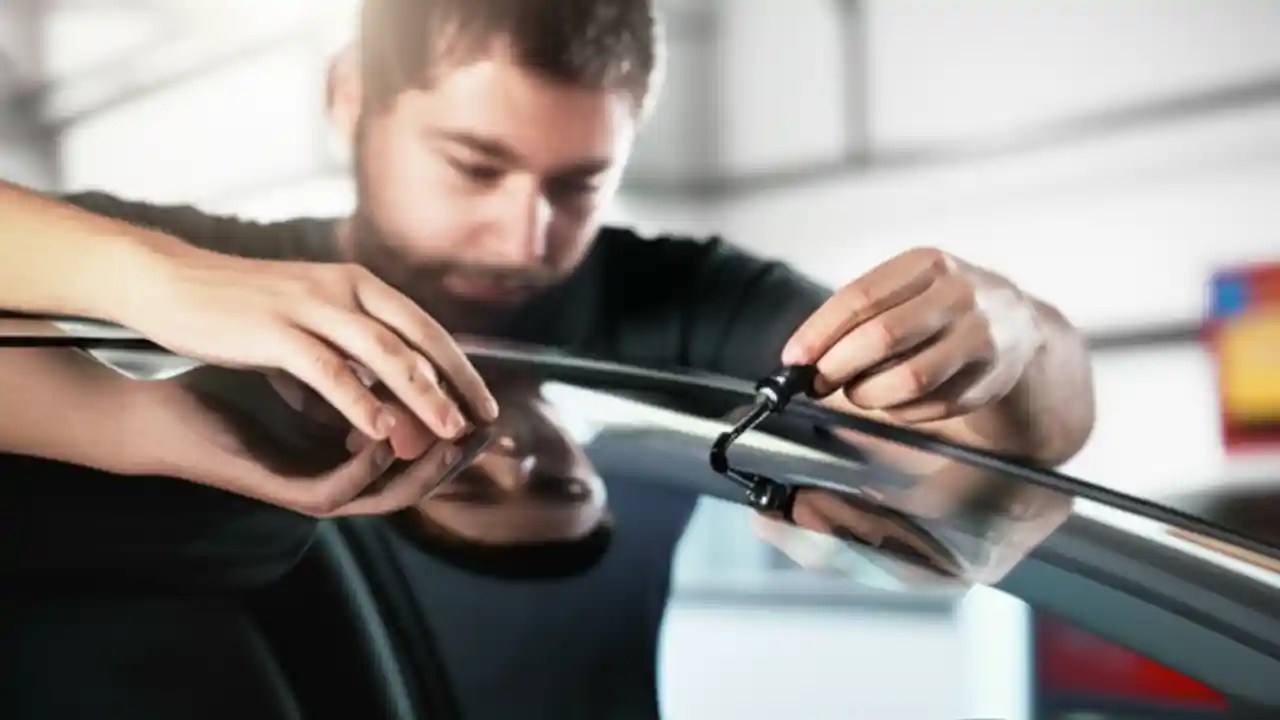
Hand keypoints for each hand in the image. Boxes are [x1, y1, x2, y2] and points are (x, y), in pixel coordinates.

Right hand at [122, 248, 497, 441]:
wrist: (171, 283)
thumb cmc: (243, 308)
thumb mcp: (309, 321)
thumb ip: (349, 354)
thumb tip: (384, 400)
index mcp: (357, 282)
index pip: (425, 327)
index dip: (460, 366)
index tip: (486, 401)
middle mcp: (344, 287)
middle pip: (417, 339)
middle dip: (456, 383)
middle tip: (484, 421)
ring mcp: (311, 305)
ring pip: (384, 354)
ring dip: (422, 395)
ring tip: (448, 431)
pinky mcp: (276, 330)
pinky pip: (330, 370)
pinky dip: (361, 400)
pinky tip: (382, 431)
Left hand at [147, 367, 462, 517]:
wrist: (161, 406)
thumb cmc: (234, 380)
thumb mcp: (302, 364)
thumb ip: (346, 362)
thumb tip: (387, 331)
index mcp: (348, 447)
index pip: (419, 440)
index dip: (454, 419)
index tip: (485, 395)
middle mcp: (338, 473)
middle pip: (415, 471)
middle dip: (455, 448)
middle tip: (487, 423)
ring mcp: (312, 486)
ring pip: (385, 490)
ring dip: (423, 465)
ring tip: (454, 435)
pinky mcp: (281, 491)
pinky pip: (337, 487)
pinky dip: (366, 466)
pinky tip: (389, 439)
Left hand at [783, 248, 1043, 423]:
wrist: (1018, 326)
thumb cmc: (940, 307)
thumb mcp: (907, 289)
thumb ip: (859, 315)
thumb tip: (803, 358)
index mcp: (928, 264)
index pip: (861, 297)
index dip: (819, 332)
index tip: (793, 358)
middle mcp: (960, 294)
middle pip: (883, 336)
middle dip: (837, 366)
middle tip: (818, 382)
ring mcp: (981, 336)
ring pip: (909, 378)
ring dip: (869, 394)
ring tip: (857, 393)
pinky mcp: (992, 378)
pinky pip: (932, 405)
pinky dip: (902, 411)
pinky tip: (895, 402)